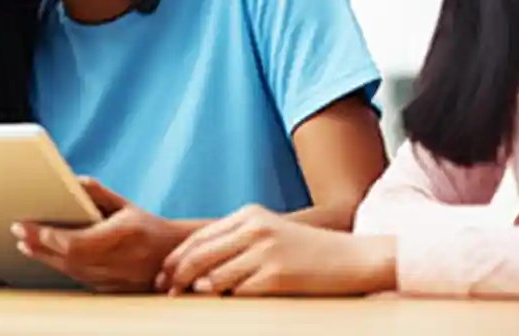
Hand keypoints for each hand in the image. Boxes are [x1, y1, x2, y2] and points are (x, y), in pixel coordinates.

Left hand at [12, 178, 182, 292]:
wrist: (172, 256)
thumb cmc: (147, 227)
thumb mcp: (124, 204)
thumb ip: (98, 192)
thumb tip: (73, 179)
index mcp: (122, 236)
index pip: (74, 242)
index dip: (45, 236)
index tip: (25, 225)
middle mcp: (118, 261)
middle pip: (66, 258)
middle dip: (37, 244)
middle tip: (18, 231)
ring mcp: (114, 279)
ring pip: (69, 270)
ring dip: (43, 257)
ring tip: (24, 242)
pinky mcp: (109, 289)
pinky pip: (77, 278)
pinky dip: (57, 265)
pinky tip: (44, 255)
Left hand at [158, 205, 396, 295]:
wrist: (354, 258)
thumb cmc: (308, 251)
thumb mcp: (269, 233)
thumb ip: (235, 241)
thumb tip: (196, 269)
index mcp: (248, 216)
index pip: (199, 237)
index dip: (176, 258)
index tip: (163, 275)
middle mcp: (254, 229)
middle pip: (200, 255)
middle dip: (176, 275)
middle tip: (166, 292)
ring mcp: (266, 251)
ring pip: (214, 276)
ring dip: (198, 290)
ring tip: (187, 299)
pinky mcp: (278, 274)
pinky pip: (239, 291)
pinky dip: (226, 299)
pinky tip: (223, 303)